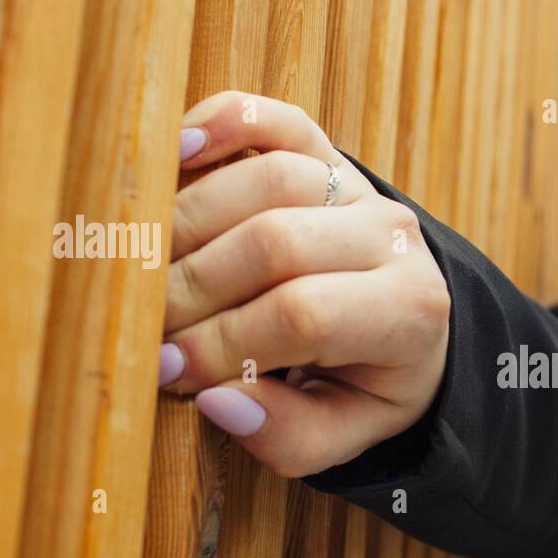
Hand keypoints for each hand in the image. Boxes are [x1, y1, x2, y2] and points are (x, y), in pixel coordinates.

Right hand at [162, 91, 449, 477]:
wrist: (412, 324)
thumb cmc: (368, 384)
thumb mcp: (345, 432)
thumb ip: (289, 435)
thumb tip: (215, 399)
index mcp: (407, 311)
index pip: (301, 315)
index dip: (223, 343)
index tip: (167, 372)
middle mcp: (392, 237)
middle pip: (274, 242)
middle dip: (191, 290)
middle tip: (146, 329)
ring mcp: (360, 188)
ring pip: (266, 179)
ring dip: (187, 225)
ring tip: (148, 274)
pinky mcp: (328, 154)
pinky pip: (277, 122)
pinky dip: (225, 122)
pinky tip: (176, 149)